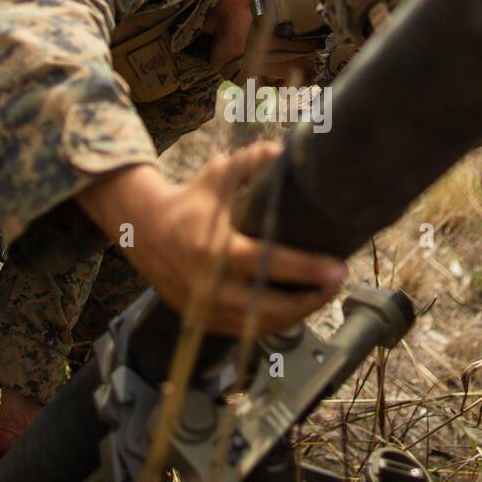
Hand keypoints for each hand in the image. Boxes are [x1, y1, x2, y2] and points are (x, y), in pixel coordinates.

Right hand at [77, 143, 346, 336]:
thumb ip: (253, 162)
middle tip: (337, 281)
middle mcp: (209, 286)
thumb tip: (287, 150)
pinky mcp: (202, 321)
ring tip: (322, 294)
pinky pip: (245, 331)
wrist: (143, 230)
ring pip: (259, 325)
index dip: (308, 269)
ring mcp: (204, 308)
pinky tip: (295, 308)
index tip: (338, 267)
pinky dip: (273, 322)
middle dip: (310, 299)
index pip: (270, 265)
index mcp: (215, 250)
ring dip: (297, 314)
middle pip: (270, 307)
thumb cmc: (190, 201)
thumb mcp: (219, 175)